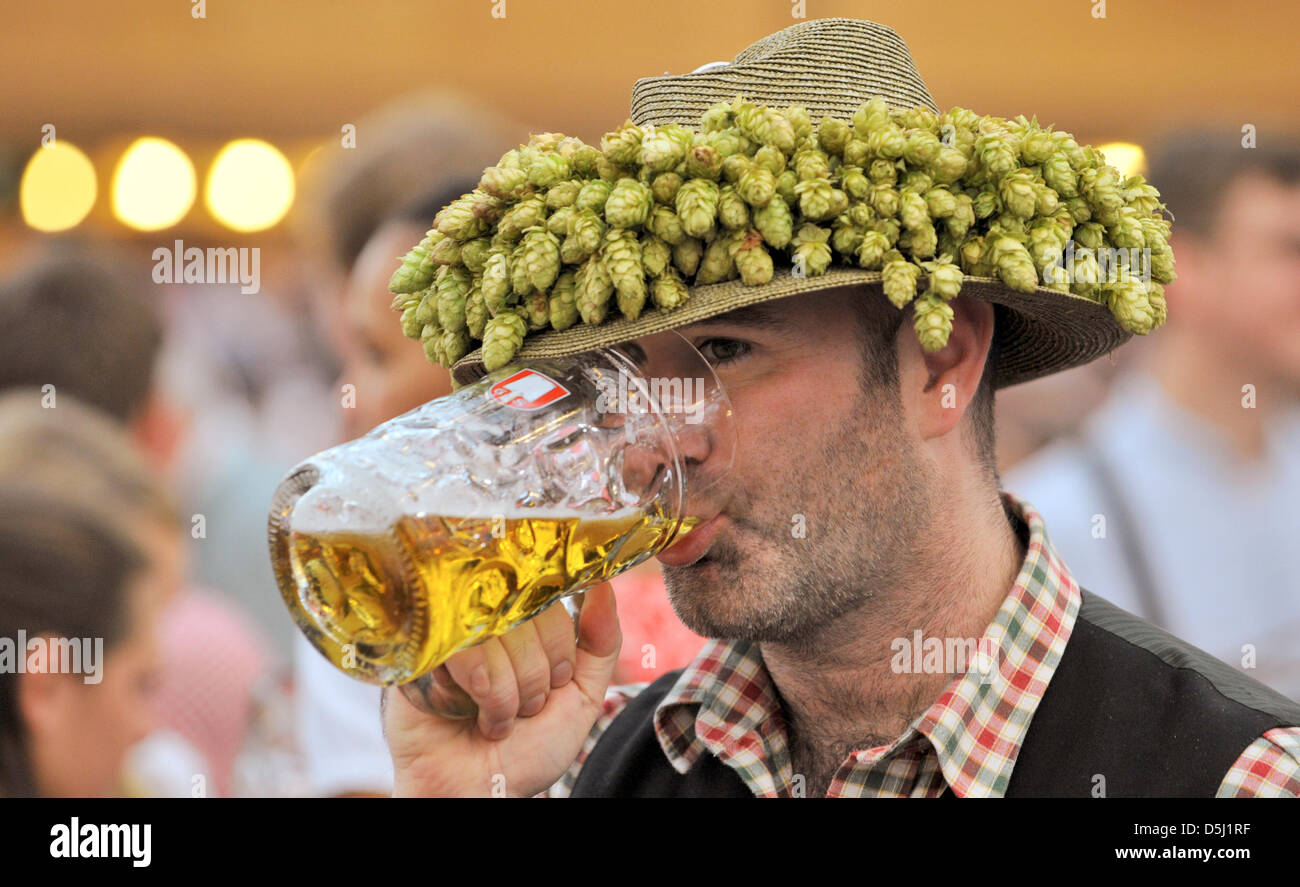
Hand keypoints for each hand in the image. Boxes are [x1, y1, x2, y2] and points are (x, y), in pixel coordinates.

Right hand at [382, 581, 620, 797]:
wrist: (475, 791)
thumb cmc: (527, 750)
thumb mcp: (581, 696)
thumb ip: (602, 642)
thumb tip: (603, 584)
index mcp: (523, 621)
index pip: (553, 602)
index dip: (559, 651)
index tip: (552, 685)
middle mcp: (486, 619)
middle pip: (525, 615)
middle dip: (535, 676)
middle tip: (523, 707)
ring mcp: (451, 630)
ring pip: (496, 635)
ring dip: (505, 691)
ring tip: (494, 716)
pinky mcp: (419, 647)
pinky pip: (461, 647)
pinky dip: (480, 689)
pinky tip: (469, 712)